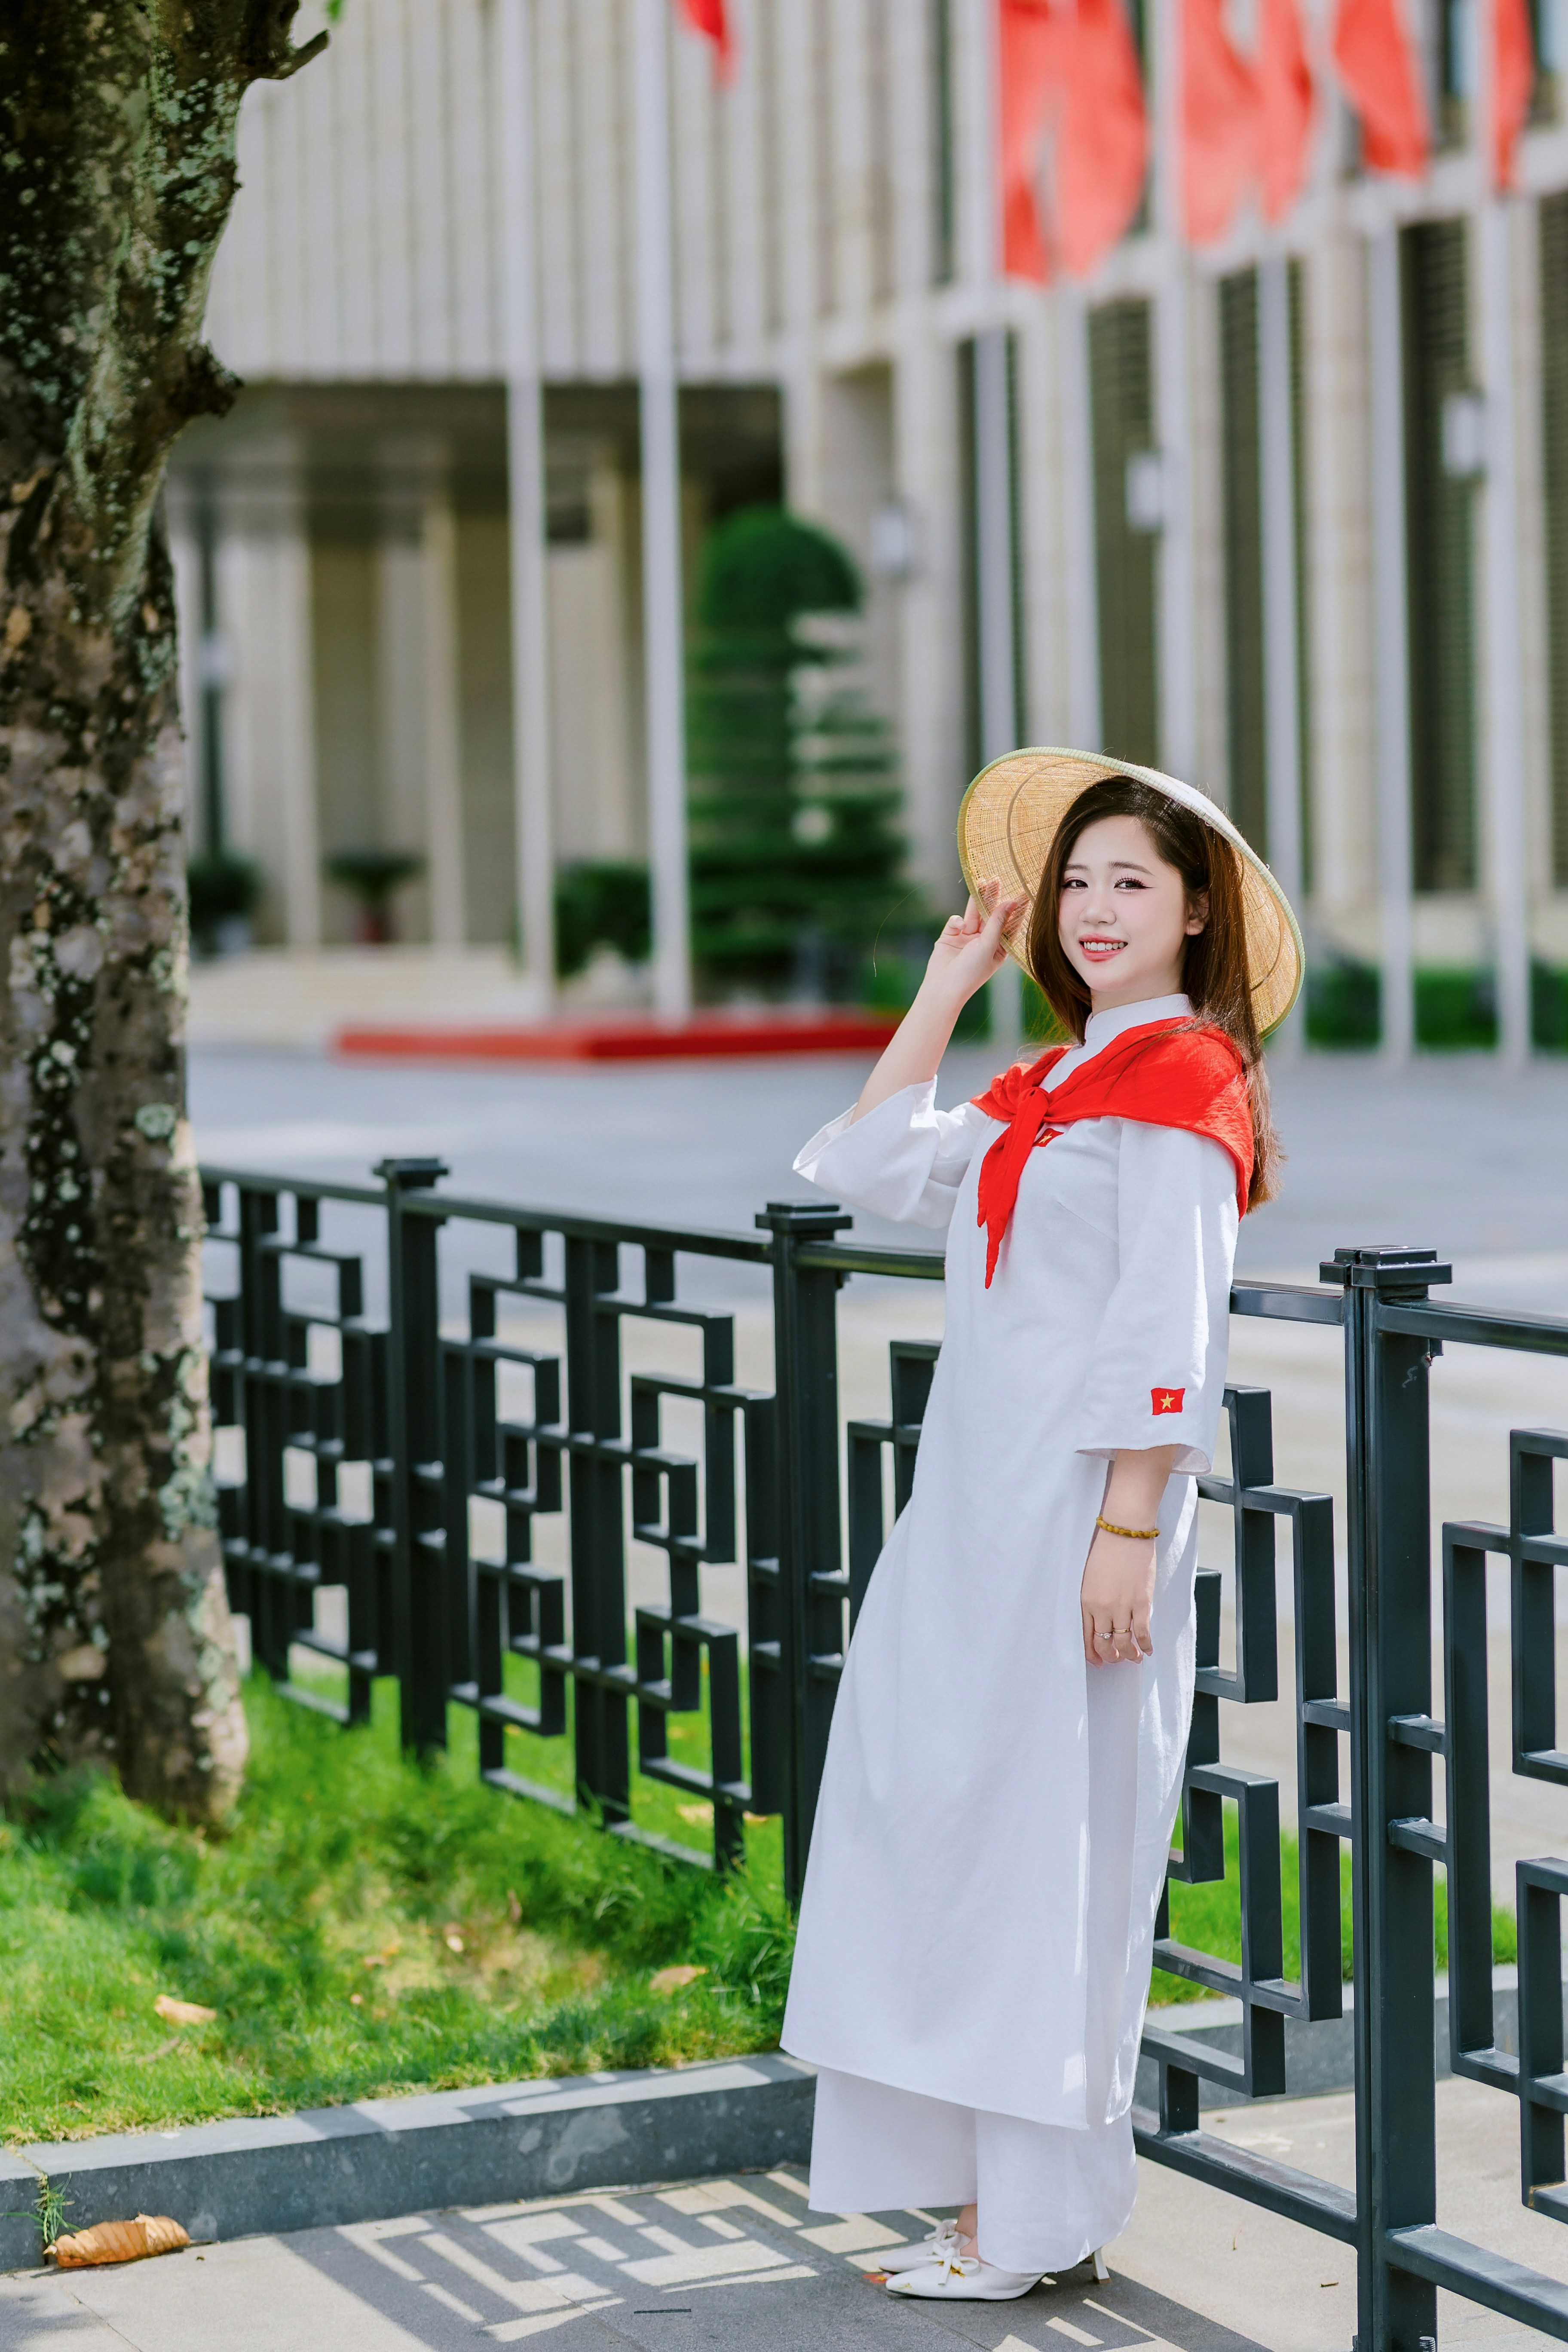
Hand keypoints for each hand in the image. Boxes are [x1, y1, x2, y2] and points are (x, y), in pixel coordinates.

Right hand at [923, 879, 1021, 1006]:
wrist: (943, 987)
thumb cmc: (971, 972)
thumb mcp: (988, 946)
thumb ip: (997, 923)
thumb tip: (1009, 902)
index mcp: (998, 948)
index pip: (1009, 925)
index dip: (1015, 909)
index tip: (1023, 892)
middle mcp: (984, 942)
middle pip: (990, 916)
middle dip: (993, 898)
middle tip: (997, 879)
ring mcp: (966, 938)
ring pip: (973, 914)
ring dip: (977, 900)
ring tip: (982, 882)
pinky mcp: (951, 936)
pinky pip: (955, 921)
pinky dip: (957, 921)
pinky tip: (960, 926)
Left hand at [1080, 1526, 1155, 1665]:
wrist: (1125, 1532)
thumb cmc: (1106, 1550)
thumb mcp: (1090, 1577)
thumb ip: (1094, 1599)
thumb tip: (1103, 1619)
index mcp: (1086, 1601)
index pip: (1086, 1637)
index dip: (1093, 1653)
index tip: (1097, 1661)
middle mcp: (1102, 1608)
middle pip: (1105, 1643)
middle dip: (1111, 1656)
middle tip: (1117, 1659)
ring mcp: (1122, 1607)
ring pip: (1124, 1643)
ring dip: (1129, 1655)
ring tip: (1134, 1658)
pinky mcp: (1142, 1603)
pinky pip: (1143, 1633)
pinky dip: (1146, 1645)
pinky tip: (1148, 1650)